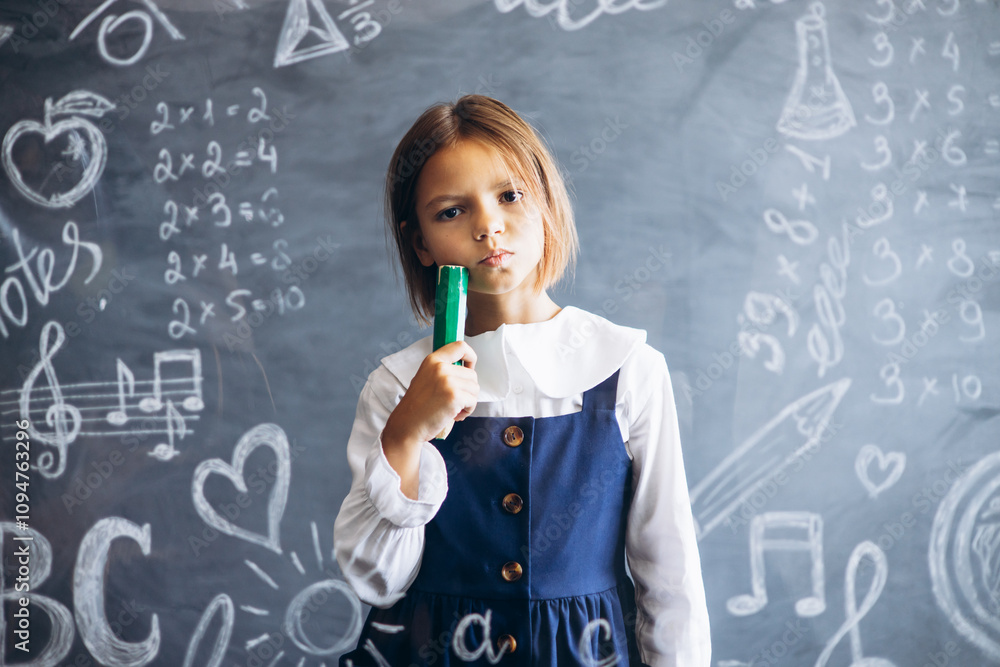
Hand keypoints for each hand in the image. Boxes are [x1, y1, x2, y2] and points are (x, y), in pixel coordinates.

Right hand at [381, 341, 477, 498]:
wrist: (407, 425)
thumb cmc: (418, 406)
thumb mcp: (426, 378)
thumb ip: (443, 370)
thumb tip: (466, 369)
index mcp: (433, 360)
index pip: (460, 346)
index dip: (470, 357)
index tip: (469, 368)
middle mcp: (440, 367)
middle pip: (472, 374)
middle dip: (467, 390)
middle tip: (452, 401)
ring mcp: (448, 381)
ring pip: (475, 388)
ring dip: (467, 401)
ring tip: (452, 409)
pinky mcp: (454, 396)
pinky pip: (473, 401)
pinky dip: (467, 411)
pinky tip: (453, 415)